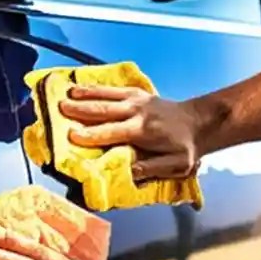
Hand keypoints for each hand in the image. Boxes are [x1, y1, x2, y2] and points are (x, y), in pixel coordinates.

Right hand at [58, 86, 203, 180]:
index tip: (73, 136)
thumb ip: (152, 168)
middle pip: (104, 109)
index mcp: (143, 130)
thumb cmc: (185, 147)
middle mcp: (137, 112)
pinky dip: (95, 88)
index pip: (112, 132)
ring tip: (66, 95)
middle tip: (61, 108)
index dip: (91, 135)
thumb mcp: (175, 165)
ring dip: (85, 95)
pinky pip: (113, 89)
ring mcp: (137, 100)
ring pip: (106, 96)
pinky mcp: (137, 94)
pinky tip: (81, 87)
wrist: (199, 122)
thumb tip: (127, 172)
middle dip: (81, 109)